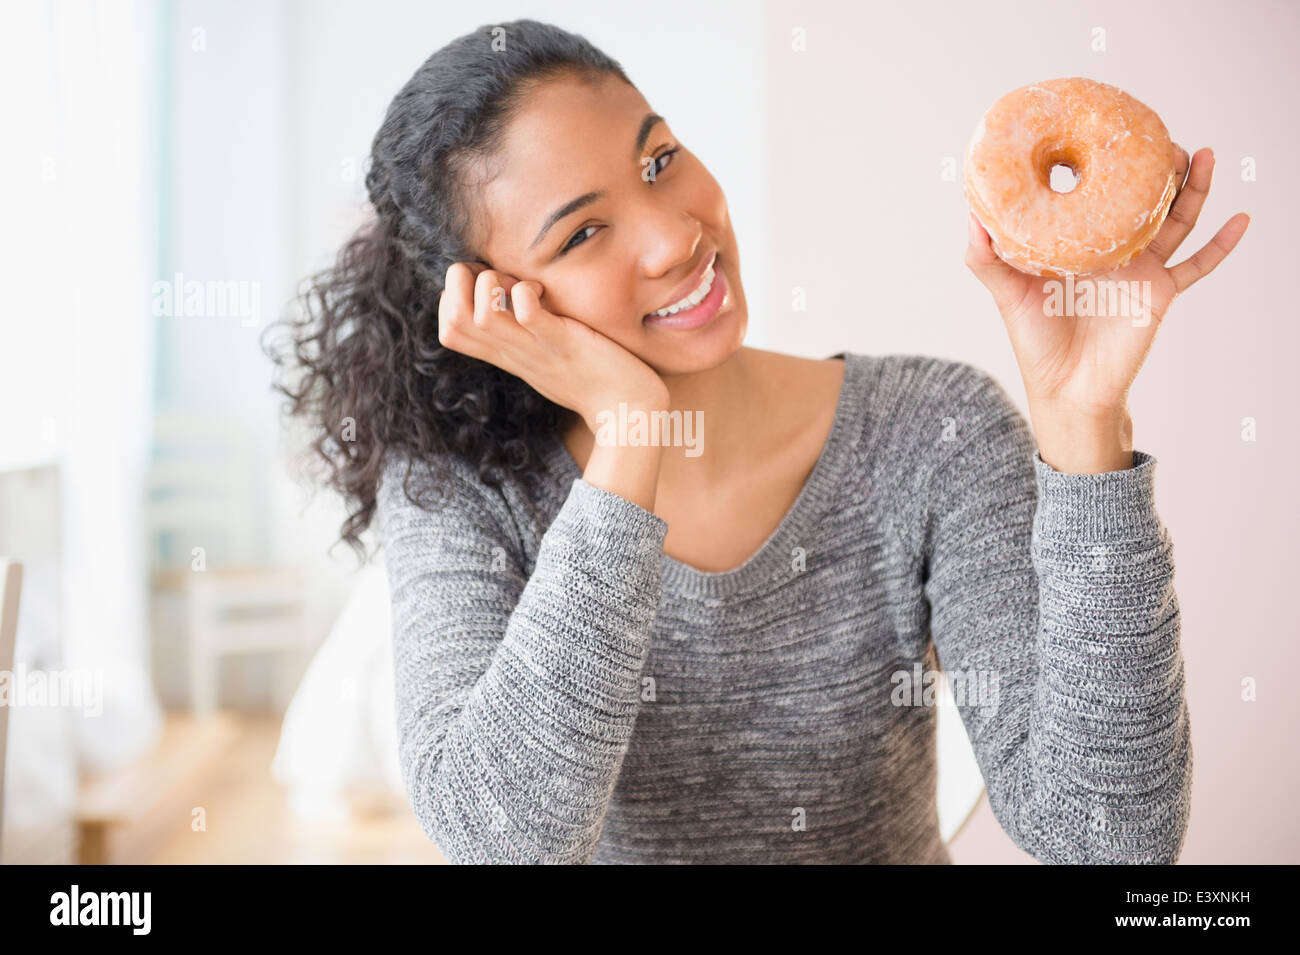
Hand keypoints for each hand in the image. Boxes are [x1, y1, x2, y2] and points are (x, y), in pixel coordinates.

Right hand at [438, 263, 668, 429]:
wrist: (627, 412)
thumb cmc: (591, 377)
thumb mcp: (544, 353)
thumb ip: (524, 330)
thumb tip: (512, 293)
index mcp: (506, 354)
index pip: (448, 329)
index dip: (452, 296)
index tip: (485, 284)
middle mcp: (513, 353)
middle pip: (452, 321)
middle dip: (461, 283)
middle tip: (497, 278)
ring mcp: (536, 349)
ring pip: (481, 315)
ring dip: (492, 285)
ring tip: (521, 285)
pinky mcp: (564, 344)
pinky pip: (529, 315)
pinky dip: (529, 293)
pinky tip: (545, 292)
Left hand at [965, 146, 1249, 418]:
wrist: (1066, 387)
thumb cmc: (1034, 341)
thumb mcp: (1005, 293)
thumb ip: (985, 258)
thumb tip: (970, 216)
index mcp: (1078, 243)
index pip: (1095, 196)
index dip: (1101, 166)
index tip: (1107, 131)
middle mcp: (1113, 250)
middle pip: (1144, 199)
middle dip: (1158, 167)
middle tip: (1163, 136)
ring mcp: (1141, 268)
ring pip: (1177, 220)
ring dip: (1194, 188)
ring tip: (1205, 154)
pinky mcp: (1161, 292)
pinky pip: (1199, 265)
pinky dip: (1222, 244)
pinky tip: (1242, 218)